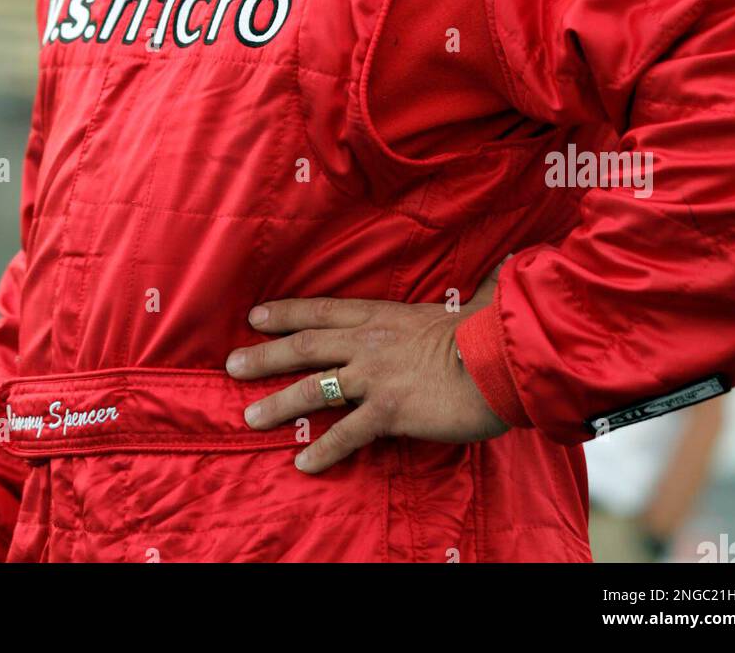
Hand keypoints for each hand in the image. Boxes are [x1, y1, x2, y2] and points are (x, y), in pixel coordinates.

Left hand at [224, 267, 510, 473]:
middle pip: (305, 346)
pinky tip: (303, 464)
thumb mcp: (460, 308)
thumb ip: (458, 297)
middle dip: (264, 356)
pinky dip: (323, 450)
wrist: (503, 359)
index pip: (322, 311)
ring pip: (314, 389)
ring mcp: (376, 375)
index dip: (286, 313)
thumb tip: (494, 269)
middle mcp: (370, 342)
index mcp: (382, 315)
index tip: (255, 317)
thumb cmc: (487, 332)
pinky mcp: (389, 410)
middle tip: (231, 365)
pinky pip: (347, 434)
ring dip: (279, 404)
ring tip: (250, 417)